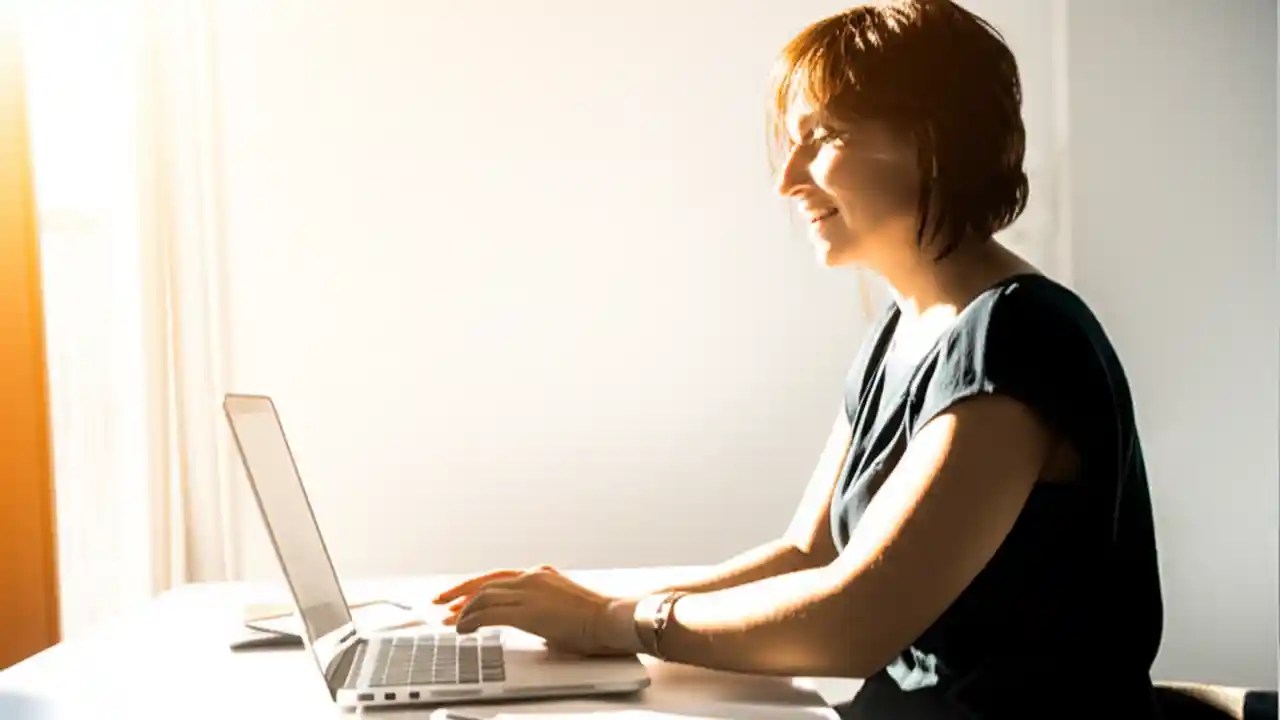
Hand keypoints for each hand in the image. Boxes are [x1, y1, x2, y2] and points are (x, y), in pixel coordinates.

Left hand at [432, 565, 640, 655]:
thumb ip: (542, 610)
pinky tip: (462, 629)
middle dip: (459, 592)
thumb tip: (537, 627)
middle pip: (485, 581)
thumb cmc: (594, 619)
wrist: (608, 618)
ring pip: (483, 596)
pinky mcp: (526, 609)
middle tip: (441, 601)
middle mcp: (531, 577)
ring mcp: (528, 591)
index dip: (476, 588)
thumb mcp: (562, 608)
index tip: (461, 598)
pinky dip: (471, 621)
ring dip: (463, 610)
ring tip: (450, 622)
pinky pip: (489, 613)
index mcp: (540, 574)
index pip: (499, 578)